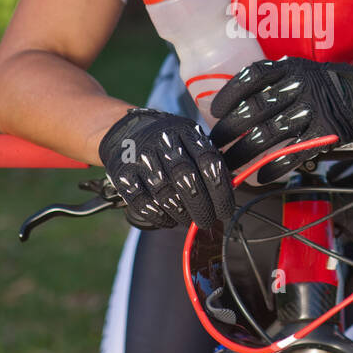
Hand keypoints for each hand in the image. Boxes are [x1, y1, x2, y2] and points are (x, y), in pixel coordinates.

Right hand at [98, 108, 234, 229]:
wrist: (126, 132)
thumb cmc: (169, 143)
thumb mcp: (191, 141)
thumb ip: (209, 163)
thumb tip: (230, 192)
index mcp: (186, 131)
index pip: (209, 162)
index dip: (220, 191)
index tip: (225, 211)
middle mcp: (162, 141)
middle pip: (186, 179)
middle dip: (200, 207)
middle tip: (207, 221)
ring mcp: (140, 157)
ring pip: (164, 192)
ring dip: (180, 213)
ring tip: (188, 221)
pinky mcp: (122, 173)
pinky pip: (141, 201)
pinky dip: (158, 216)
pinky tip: (169, 220)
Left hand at [209, 57, 352, 184]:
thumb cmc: (331, 87)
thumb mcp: (303, 72)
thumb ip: (276, 82)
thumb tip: (240, 102)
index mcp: (290, 69)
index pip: (251, 77)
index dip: (229, 93)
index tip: (214, 110)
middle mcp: (298, 87)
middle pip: (253, 110)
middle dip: (228, 130)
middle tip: (215, 145)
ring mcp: (311, 110)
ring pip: (267, 135)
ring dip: (244, 153)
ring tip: (230, 165)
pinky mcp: (323, 133)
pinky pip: (292, 153)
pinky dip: (273, 167)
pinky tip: (261, 176)